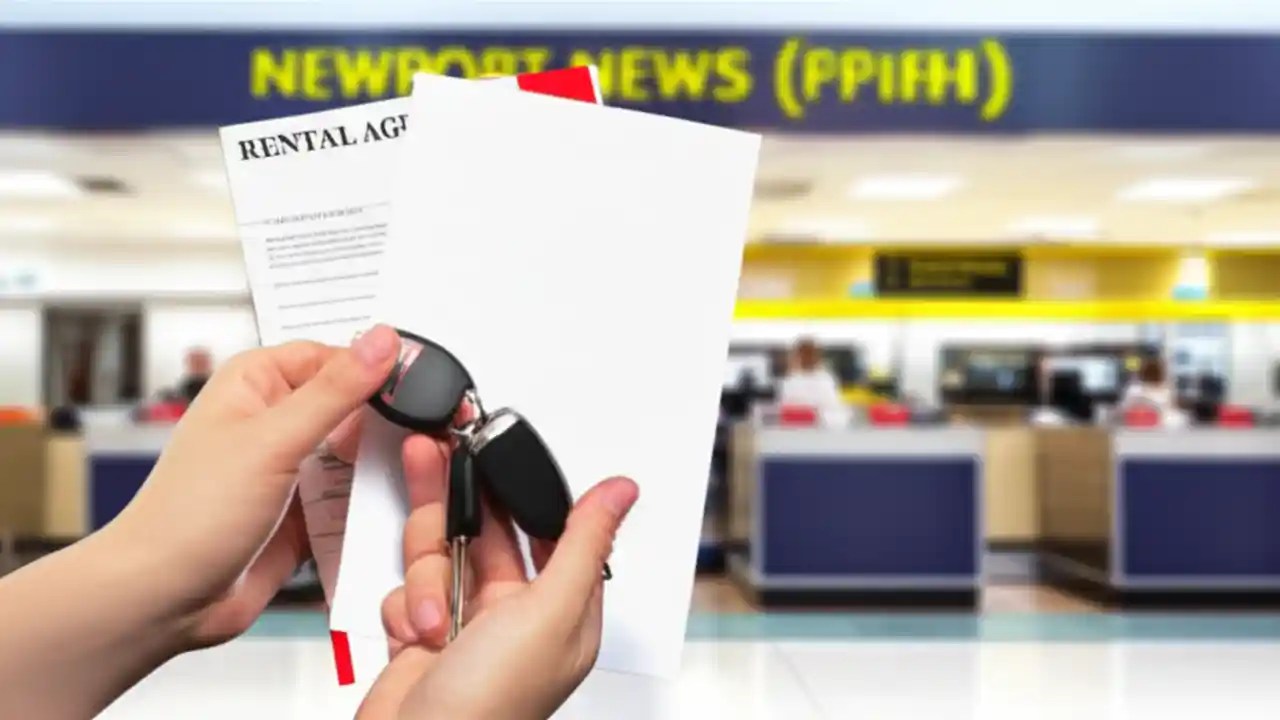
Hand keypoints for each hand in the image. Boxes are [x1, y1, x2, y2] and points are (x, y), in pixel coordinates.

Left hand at [109, 325, 401, 648]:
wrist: (166, 599)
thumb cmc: (188, 515)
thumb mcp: (273, 440)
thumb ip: (336, 390)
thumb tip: (383, 342)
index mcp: (257, 381)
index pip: (337, 355)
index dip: (380, 369)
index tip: (423, 383)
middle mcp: (275, 418)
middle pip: (354, 404)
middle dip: (387, 420)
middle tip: (429, 429)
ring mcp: (292, 465)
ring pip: (359, 451)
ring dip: (381, 464)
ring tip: (412, 472)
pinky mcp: (304, 509)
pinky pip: (354, 496)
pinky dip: (371, 501)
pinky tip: (388, 506)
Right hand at [358, 437, 638, 719]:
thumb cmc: (489, 707)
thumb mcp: (548, 613)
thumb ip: (583, 544)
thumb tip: (622, 491)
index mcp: (564, 610)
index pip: (550, 527)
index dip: (523, 489)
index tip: (496, 449)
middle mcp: (517, 614)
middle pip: (488, 531)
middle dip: (457, 506)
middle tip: (433, 455)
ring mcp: (468, 623)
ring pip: (441, 554)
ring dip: (428, 576)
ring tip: (431, 610)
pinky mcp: (423, 633)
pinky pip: (408, 588)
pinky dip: (405, 607)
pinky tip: (416, 636)